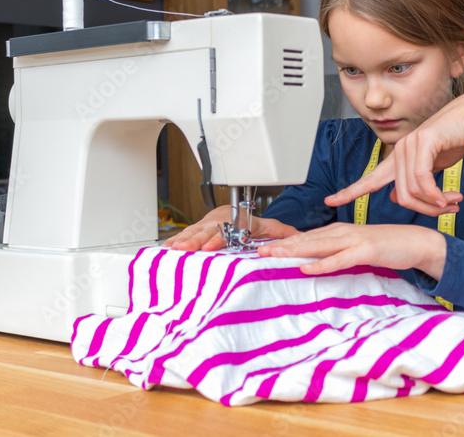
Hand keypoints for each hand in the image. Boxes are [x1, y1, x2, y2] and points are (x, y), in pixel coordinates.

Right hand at [162, 205, 299, 251]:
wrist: (240, 213)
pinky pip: (186, 234)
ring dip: (183, 241)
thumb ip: (284, 234)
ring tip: (172, 249)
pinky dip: (175, 240)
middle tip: (184, 249)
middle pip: (206, 231)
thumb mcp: (272, 228)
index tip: (210, 246)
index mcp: (237, 221)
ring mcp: (208, 224)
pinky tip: (166, 249)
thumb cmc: (255, 224)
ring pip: (194, 232)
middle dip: (194, 240)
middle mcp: (220, 221)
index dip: (218, 238)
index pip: (227, 230)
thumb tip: (297, 239)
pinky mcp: (198, 229)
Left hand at [258, 223, 445, 277]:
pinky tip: (307, 268)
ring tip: (275, 255)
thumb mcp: (356, 249)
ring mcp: (354, 240)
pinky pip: (340, 259)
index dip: (285, 242)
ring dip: (295, 251)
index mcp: (339, 231)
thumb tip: (316, 263)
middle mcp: (343, 232)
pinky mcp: (366, 250)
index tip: (265, 248)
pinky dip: (323, 264)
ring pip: (318, 246)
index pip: (306, 237)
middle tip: (260, 251)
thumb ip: (337, 253)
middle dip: (282, 245)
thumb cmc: (387, 246)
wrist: (415, 242)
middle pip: (307, 239)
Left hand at [325, 89, 463, 215]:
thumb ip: (415, 181)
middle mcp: (399, 150)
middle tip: (448, 210)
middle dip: (425, 210)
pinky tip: (448, 199)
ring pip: (412, 191)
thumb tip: (397, 197)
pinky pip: (422, 179)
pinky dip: (436, 195)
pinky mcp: (423, 142)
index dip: (349, 191)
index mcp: (398, 158)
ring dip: (435, 203)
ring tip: (453, 202)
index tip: (330, 200)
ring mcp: (409, 144)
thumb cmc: (457, 139)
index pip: (369, 179)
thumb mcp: (433, 167)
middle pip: (402, 196)